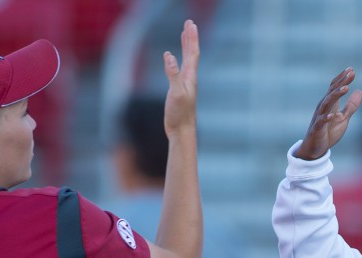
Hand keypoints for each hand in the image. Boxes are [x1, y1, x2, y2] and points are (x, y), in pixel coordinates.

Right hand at [163, 19, 199, 136]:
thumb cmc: (180, 115)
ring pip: (186, 60)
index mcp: (190, 77)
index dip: (191, 38)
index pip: (192, 53)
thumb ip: (173, 75)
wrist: (182, 131)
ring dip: (185, 46)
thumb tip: (169, 56)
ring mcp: (184, 84)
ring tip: (185, 34)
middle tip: (189, 23)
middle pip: (191, 53)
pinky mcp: (178, 90)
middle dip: (190, 37)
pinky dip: (176, 60)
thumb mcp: (175, 93)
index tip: (190, 24)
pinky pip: (179, 69)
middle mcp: (189, 78)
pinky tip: (172, 58)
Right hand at [295, 67, 361, 160]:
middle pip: (332, 91)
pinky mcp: (317, 129)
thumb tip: (360, 91)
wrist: (315, 148)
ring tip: (346, 88)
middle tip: (351, 73)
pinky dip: (326, 118)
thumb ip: (351, 106)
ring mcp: (319, 117)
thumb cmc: (329, 132)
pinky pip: (321, 122)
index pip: (335, 87)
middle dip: (342, 82)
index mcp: (330, 104)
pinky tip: (332, 115)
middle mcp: (323, 107)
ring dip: (336, 95)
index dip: (343, 78)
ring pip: (327, 103)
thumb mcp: (343, 118)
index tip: (352, 69)